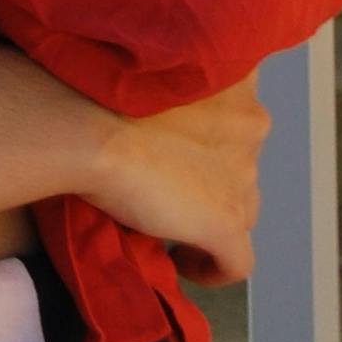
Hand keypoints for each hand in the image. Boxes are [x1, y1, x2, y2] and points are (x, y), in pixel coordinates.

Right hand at [78, 77, 270, 285]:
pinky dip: (212, 268)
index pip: (240, 114)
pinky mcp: (226, 222)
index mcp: (236, 77)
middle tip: (166, 181)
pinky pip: (235, 261)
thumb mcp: (152, 73)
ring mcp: (243, 176)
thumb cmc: (103, 89)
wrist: (89, 125)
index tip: (180, 146)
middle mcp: (251, 122)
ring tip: (169, 219)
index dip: (211, 135)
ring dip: (209, 214)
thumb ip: (179, 91)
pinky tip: (181, 262)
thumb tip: (169, 120)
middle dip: (210, 176)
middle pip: (240, 163)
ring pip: (241, 208)